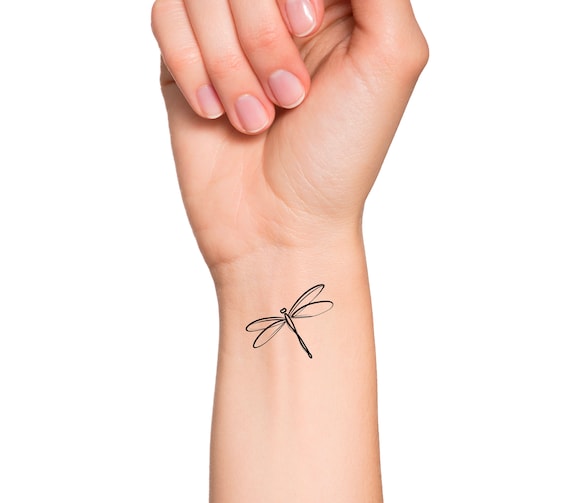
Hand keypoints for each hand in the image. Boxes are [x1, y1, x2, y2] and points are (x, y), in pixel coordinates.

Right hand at [151, 0, 427, 276]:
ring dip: (230, 61)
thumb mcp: (392, 57)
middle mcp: (277, 8)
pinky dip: (194, 69)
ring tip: (256, 118)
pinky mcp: (183, 59)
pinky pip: (164, 19)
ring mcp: (226, 32)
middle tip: (291, 96)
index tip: (308, 28)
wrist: (279, 227)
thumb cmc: (338, 158)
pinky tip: (218, 116)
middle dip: (263, 33)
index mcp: (333, 2)